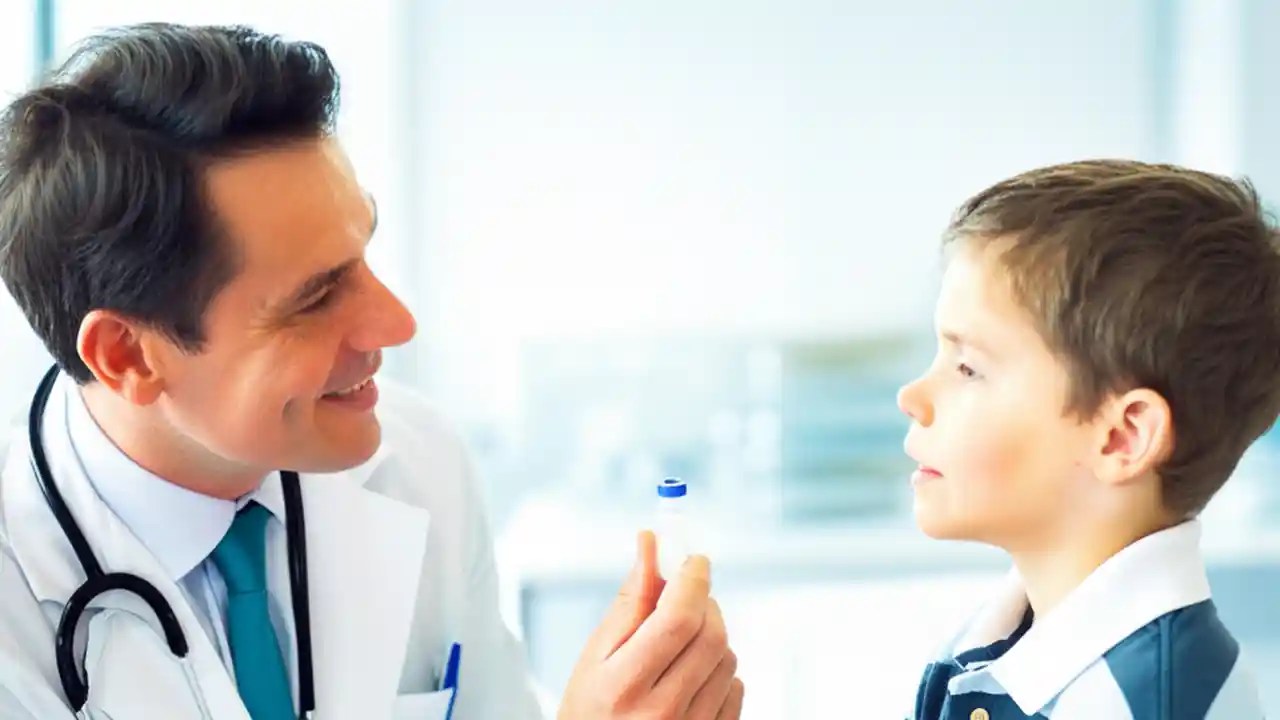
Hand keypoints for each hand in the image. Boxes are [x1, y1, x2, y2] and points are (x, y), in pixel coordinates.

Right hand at [558, 531, 744, 718]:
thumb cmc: (591, 709)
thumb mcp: (595, 655)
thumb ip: (630, 601)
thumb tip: (651, 545)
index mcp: (623, 685)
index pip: (678, 618)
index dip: (692, 579)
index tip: (693, 560)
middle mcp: (661, 713)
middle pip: (712, 636)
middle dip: (705, 604)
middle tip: (687, 597)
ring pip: (728, 659)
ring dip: (712, 638)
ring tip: (681, 646)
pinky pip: (736, 690)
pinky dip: (720, 672)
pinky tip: (692, 676)